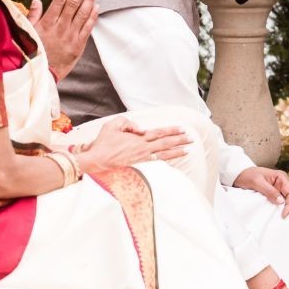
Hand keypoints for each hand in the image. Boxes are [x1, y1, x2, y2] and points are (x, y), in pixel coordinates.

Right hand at [30, 0, 97, 80]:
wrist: (42, 75)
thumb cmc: (34, 53)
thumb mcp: (28, 34)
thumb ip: (32, 16)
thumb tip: (36, 1)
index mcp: (46, 24)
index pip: (59, 1)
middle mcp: (59, 28)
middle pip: (73, 4)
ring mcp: (70, 37)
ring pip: (82, 14)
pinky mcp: (78, 45)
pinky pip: (87, 28)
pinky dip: (93, 16)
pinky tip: (97, 6)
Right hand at [74, 123, 191, 172]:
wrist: (97, 161)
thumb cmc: (103, 143)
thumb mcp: (113, 125)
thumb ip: (128, 123)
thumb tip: (140, 129)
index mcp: (137, 138)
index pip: (159, 133)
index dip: (172, 131)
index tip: (182, 129)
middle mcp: (142, 148)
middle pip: (165, 143)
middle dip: (179, 140)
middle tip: (191, 139)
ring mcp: (141, 158)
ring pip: (163, 154)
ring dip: (176, 152)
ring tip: (187, 150)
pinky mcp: (138, 165)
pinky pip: (156, 162)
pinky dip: (166, 160)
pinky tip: (173, 160)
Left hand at [236, 166, 288, 220]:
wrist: (239, 174)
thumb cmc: (247, 176)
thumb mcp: (257, 182)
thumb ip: (269, 191)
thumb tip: (282, 202)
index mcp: (281, 177)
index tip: (284, 215)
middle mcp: (283, 183)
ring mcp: (281, 188)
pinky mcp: (277, 194)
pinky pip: (287, 202)